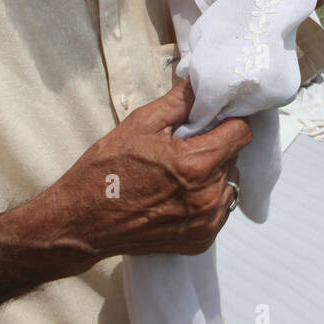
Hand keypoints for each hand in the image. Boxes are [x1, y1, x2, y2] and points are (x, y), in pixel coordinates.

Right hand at [44, 80, 248, 258]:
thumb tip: (205, 82)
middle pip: (234, 158)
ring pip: (229, 184)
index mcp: (196, 164)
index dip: (230, 121)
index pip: (242, 133)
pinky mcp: (201, 241)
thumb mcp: (140, 124)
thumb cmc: (105, 171)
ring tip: (179, 174)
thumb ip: (180, 101)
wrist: (81, 223)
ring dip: (214, 174)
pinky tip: (178, 195)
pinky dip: (206, 199)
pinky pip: (219, 209)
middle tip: (186, 146)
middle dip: (216, 147)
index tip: (215, 119)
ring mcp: (206, 222)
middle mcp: (207, 196)